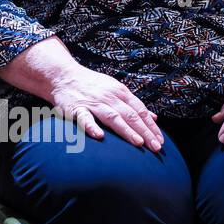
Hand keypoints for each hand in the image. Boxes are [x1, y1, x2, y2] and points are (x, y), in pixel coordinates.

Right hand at [47, 64, 163, 150]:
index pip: (140, 110)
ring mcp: (93, 102)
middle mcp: (109, 97)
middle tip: (156, 147)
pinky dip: (91, 126)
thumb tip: (154, 117)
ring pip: (112, 117)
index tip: (160, 141)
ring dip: (126, 130)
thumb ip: (133, 104)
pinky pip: (85, 118)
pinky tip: (99, 136)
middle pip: (131, 115)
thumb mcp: (115, 89)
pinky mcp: (76, 108)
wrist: (63, 75)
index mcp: (120, 92)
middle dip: (145, 132)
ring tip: (138, 143)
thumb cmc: (91, 85)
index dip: (151, 126)